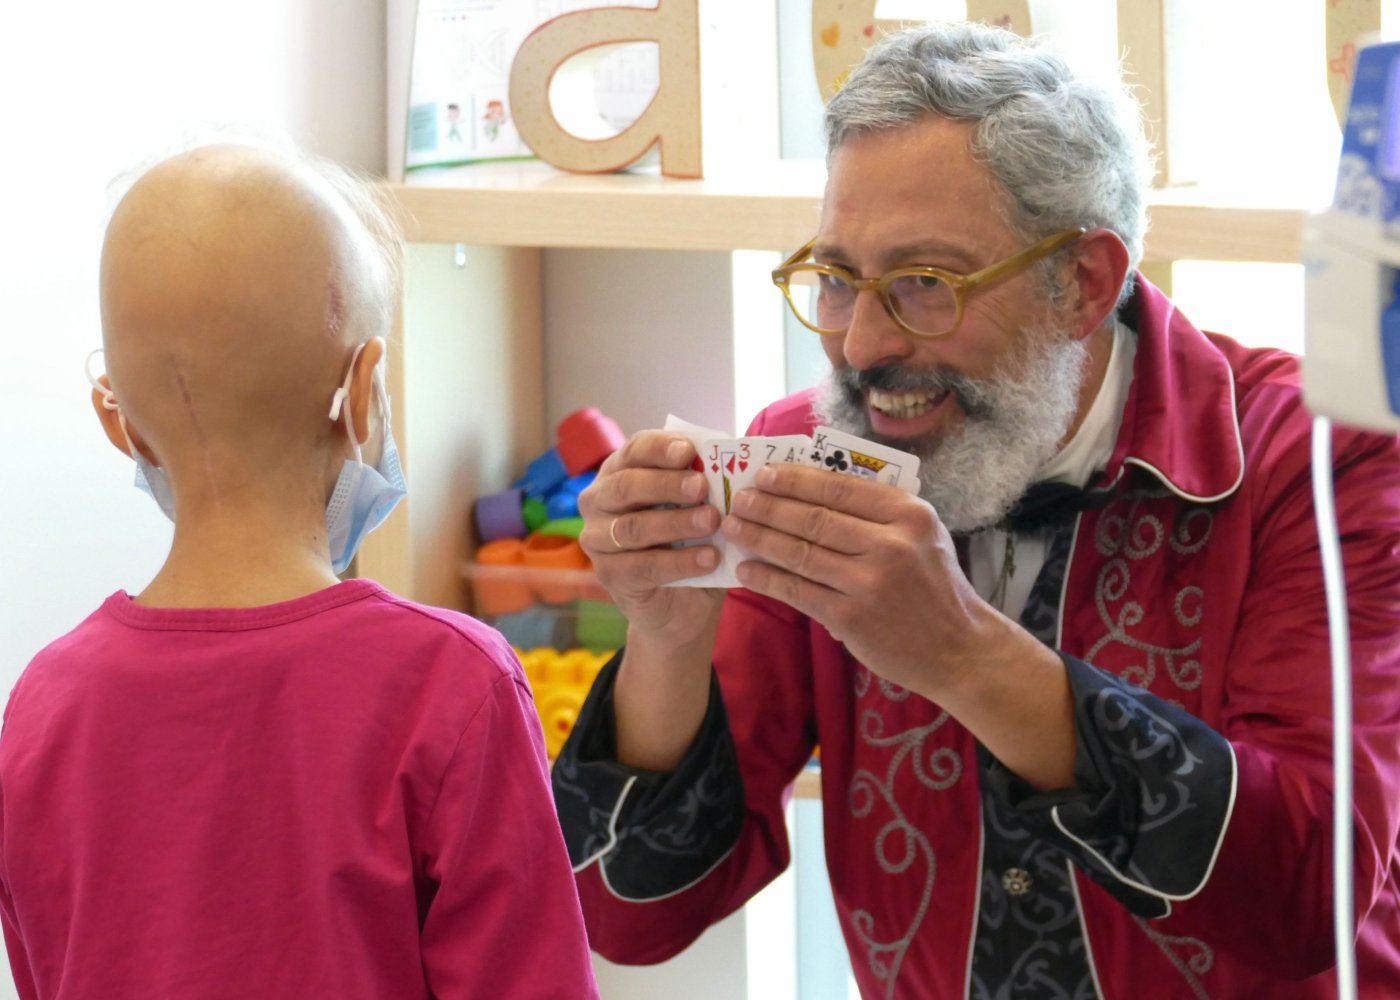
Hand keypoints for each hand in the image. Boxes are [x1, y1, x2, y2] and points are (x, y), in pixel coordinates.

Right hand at [578, 431, 725, 647]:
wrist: (683, 602)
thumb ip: (703, 483)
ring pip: (633, 527)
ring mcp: (597, 539)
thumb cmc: (689, 540)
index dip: (660, 448)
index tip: (689, 451)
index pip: (635, 450)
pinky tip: (709, 558)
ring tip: (712, 522)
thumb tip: (726, 458)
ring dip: (676, 523)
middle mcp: (599, 501)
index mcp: (620, 471)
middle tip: (702, 486)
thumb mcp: (698, 507)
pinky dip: (680, 562)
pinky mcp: (608, 574)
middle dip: (667, 484)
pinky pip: (643, 566)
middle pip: (626, 486)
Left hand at [722, 463, 1002, 699]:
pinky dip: (767, 578)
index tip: (764, 474)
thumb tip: (811, 489)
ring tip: (733, 528)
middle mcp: (891, 544)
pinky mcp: (851, 617)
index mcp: (908, 514)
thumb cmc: (934, 587)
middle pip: (813, 518)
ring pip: (800, 552)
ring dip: (760, 538)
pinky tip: (746, 569)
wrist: (959, 648)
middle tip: (739, 499)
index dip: (795, 480)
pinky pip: (798, 590)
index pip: (839, 488)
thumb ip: (878, 514)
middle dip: (768, 506)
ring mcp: (869, 582)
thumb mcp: (922, 535)